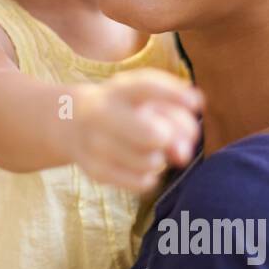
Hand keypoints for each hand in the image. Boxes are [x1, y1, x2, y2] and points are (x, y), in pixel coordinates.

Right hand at [63, 71, 202, 193]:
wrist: (71, 121)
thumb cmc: (124, 106)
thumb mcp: (144, 96)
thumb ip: (174, 113)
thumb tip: (183, 153)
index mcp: (118, 90)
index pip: (146, 87)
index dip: (174, 94)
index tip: (197, 104)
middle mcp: (102, 114)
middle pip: (152, 134)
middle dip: (171, 139)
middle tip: (172, 140)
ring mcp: (96, 145)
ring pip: (152, 161)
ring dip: (160, 158)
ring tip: (149, 149)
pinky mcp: (96, 171)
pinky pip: (142, 181)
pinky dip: (149, 176)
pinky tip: (139, 164)